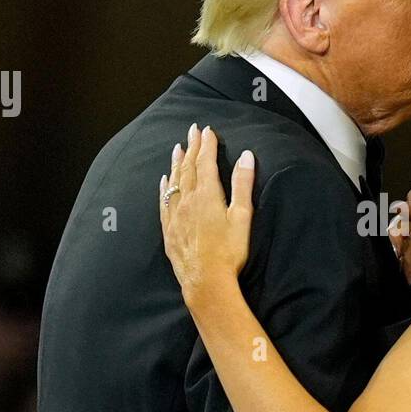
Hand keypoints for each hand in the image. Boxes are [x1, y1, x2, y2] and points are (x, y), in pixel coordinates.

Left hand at [159, 123, 255, 306]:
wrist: (206, 280)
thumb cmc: (229, 251)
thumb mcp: (242, 216)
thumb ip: (243, 185)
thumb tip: (246, 156)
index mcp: (207, 195)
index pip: (206, 162)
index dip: (207, 145)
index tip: (208, 130)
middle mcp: (188, 201)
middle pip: (188, 168)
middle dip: (191, 147)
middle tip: (192, 131)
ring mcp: (175, 215)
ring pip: (174, 182)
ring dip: (177, 163)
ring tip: (177, 148)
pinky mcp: (169, 230)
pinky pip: (164, 201)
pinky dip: (164, 187)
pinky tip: (164, 180)